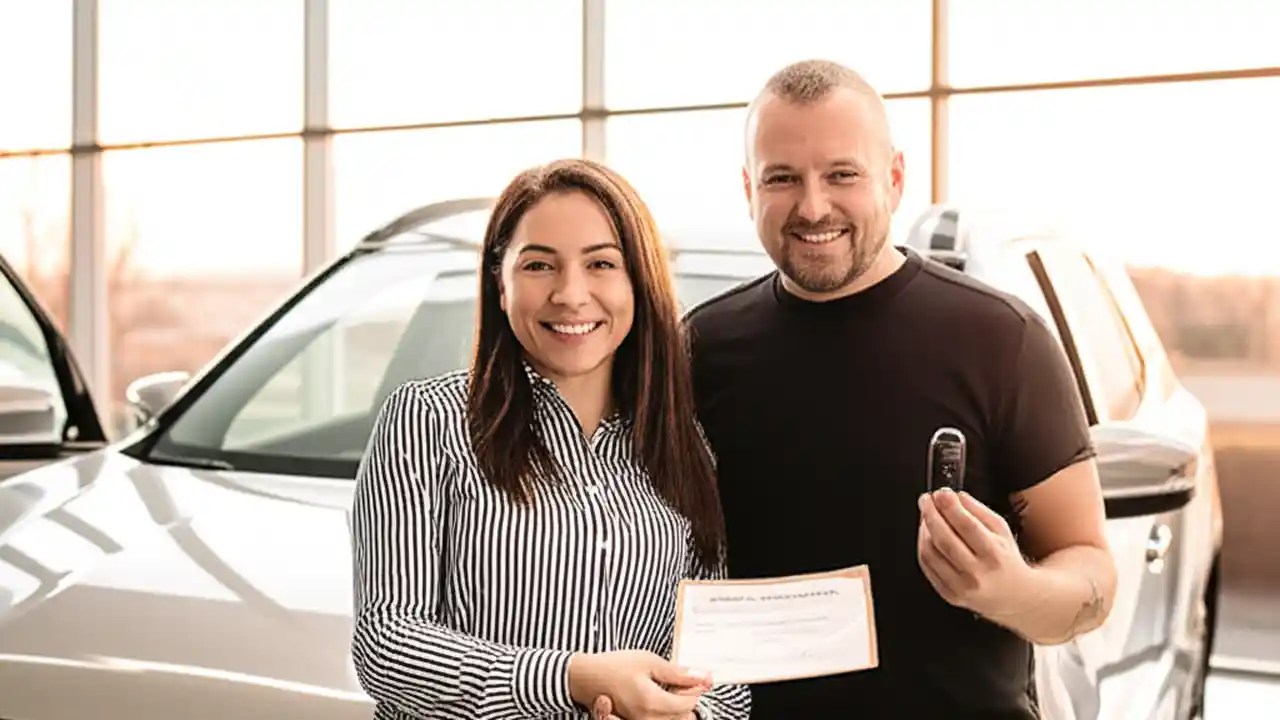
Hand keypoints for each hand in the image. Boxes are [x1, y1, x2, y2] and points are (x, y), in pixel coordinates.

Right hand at [569, 650, 709, 719]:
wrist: (588, 677)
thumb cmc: (615, 667)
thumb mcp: (650, 662)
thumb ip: (679, 673)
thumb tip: (704, 677)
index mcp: (653, 703)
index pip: (689, 704)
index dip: (694, 689)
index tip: (690, 678)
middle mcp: (648, 719)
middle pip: (684, 718)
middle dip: (686, 700)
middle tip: (678, 683)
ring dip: (677, 708)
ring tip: (666, 689)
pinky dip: (665, 713)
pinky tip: (658, 699)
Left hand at [917, 488, 1035, 619]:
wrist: (1015, 596)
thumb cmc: (1006, 560)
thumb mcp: (1002, 530)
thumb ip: (979, 510)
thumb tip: (956, 496)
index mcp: (994, 554)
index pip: (966, 525)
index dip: (949, 505)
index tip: (941, 493)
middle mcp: (977, 572)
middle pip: (944, 538)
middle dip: (930, 514)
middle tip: (926, 500)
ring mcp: (961, 586)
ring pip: (930, 552)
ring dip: (923, 529)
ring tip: (926, 516)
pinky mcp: (949, 595)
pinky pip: (927, 566)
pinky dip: (922, 546)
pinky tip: (926, 535)